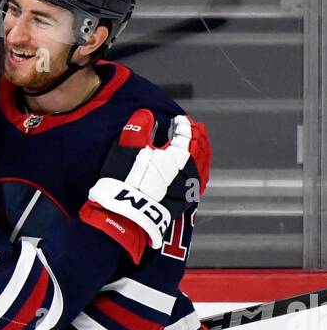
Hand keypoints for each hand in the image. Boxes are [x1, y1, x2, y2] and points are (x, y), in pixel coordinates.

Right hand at [79, 109, 210, 263]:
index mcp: (180, 152)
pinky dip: (201, 167)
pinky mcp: (187, 200)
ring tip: (197, 144)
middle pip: (199, 145)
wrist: (128, 216)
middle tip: (192, 127)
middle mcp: (191, 168)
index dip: (181, 124)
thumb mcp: (127, 147)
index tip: (177, 120)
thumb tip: (147, 114)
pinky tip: (196, 166)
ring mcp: (191, 186)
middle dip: (196, 134)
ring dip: (201, 150)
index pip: (185, 132)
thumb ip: (139, 126)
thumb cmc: (126, 180)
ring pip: (203, 162)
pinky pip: (201, 178)